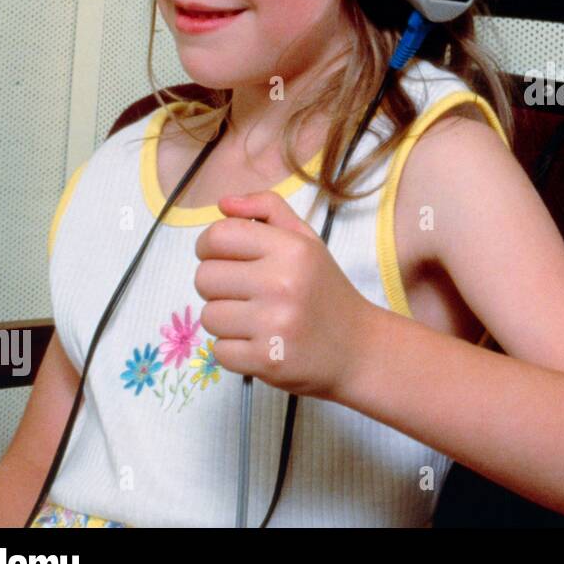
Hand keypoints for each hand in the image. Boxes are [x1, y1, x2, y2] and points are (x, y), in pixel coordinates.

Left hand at [194, 190, 373, 400]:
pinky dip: (235, 350)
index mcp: (292, 249)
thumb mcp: (306, 241)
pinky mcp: (266, 360)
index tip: (223, 257)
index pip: (218, 237)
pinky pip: (219, 351)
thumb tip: (223, 203)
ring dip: (226, 320)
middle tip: (245, 293)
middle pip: (204, 278)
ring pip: (209, 316)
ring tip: (256, 320)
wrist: (358, 347)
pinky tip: (261, 344)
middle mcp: (282, 283)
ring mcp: (274, 325)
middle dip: (217, 286)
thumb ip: (268, 210)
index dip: (209, 246)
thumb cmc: (325, 290)